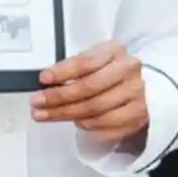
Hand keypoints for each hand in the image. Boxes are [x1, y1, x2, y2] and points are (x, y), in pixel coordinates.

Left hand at [30, 40, 148, 144]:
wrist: (140, 86)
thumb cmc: (108, 70)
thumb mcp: (93, 59)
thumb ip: (73, 68)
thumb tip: (46, 82)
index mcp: (115, 50)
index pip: (86, 62)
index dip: (62, 71)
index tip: (43, 79)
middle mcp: (129, 71)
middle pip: (89, 88)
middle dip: (59, 97)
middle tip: (37, 102)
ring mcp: (136, 95)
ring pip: (95, 109)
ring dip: (67, 114)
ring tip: (46, 114)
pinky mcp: (137, 116)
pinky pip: (106, 125)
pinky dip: (87, 125)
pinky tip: (74, 121)